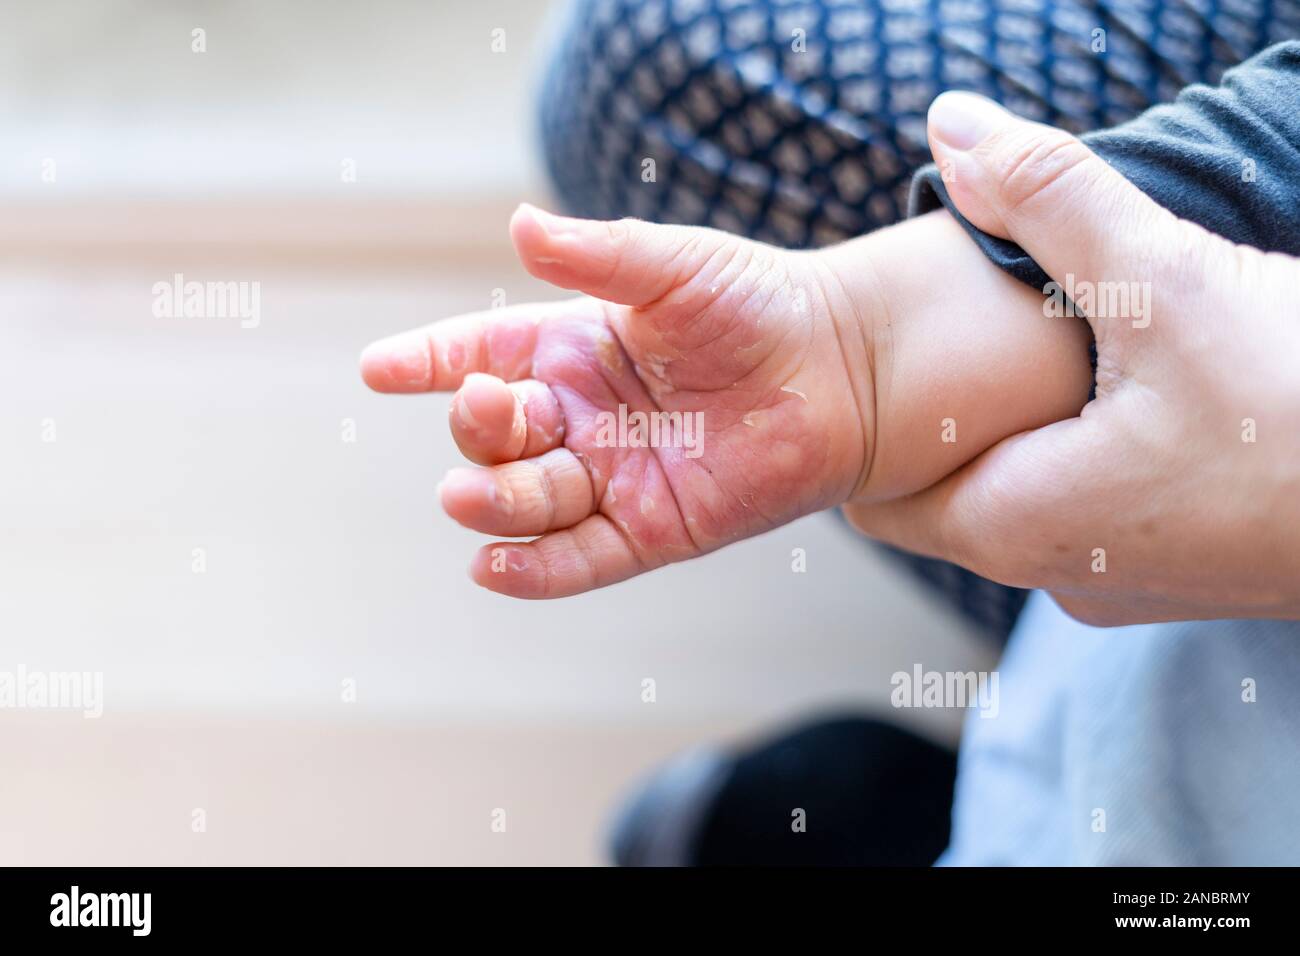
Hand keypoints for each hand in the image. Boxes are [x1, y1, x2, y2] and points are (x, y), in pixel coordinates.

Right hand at [360, 206, 875, 596]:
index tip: (381, 369)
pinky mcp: (651, 531)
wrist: (845, 368)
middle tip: (488, 408)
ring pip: (525, 501)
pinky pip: (579, 559)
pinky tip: (493, 565)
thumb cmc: (759, 302)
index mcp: (571, 348)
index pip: (478, 352)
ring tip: (468, 496)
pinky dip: (533, 569)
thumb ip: (600, 254)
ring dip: (490, 502)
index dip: (428, 360)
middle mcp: (578, 417)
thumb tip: (519, 225)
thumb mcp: (674, 265)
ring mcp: (610, 477)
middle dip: (478, 427)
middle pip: (494, 434)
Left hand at [844, 92, 1299, 624]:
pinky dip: (1085, 450)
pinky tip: (1131, 391)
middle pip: (947, 493)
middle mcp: (1056, 575)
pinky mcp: (1178, 568)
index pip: (874, 501)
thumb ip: (1047, 198)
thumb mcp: (1164, 282)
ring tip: (1052, 350)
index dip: (872, 427)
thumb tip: (953, 124)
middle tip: (966, 331)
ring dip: (1025, 426)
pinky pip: (1091, 507)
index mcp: (1015, 526)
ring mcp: (1120, 583)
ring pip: (1024, 495)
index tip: (886, 356)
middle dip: (950, 413)